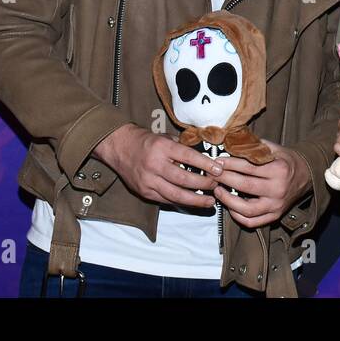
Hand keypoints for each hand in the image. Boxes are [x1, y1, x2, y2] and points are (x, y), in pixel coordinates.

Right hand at [92, 123, 219, 208]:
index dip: (205, 164)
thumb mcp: (165, 138)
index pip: (188, 156)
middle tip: (216, 184)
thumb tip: (205, 158)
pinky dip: (181, 202)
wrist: (120, 148)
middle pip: (183, 179)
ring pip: (175, 194)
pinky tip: (193, 202)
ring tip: (210, 201)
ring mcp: (148, 181)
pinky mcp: (144, 192)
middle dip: (203, 184)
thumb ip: (182, 148)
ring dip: (195, 199)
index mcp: (162, 148)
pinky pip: (166, 200)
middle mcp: (154, 165)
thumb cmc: (147, 142)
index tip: (219, 170)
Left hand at [214, 140, 312, 228]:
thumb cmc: (287, 161)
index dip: (230, 165)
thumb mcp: (275, 149)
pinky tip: (230, 207)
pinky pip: (252, 222)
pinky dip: (238, 216)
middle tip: (213, 175)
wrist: (306, 176)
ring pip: (247, 209)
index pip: (248, 167)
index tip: (218, 162)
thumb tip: (232, 143)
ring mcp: (276, 205)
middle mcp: (278, 189)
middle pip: (245, 186)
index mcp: (279, 169)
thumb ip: (255, 147)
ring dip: (228, 201)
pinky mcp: (275, 216)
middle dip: (225, 179)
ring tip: (218, 191)